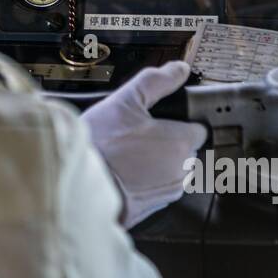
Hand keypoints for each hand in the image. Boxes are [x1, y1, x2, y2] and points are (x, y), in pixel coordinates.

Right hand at [81, 61, 208, 228]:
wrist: (80, 184)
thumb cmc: (102, 144)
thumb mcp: (125, 101)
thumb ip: (157, 81)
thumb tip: (179, 69)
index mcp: (182, 142)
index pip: (197, 128)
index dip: (177, 122)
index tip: (157, 122)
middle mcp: (183, 169)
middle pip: (184, 149)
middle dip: (166, 143)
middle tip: (136, 137)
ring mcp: (169, 191)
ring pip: (171, 170)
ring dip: (157, 163)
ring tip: (127, 155)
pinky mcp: (155, 208)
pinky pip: (157, 188)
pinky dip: (146, 181)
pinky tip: (124, 173)